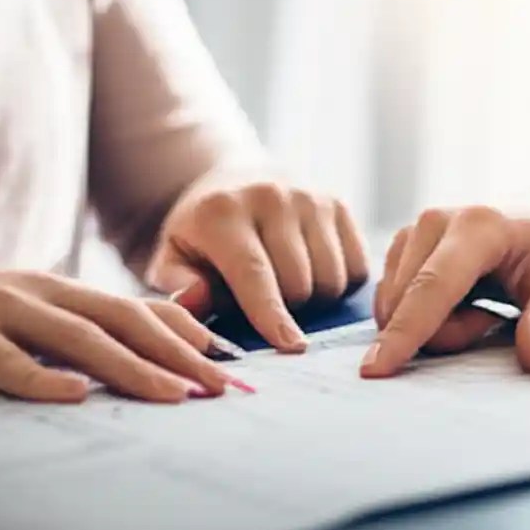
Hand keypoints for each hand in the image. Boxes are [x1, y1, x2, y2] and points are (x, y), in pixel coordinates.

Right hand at [0, 259, 232, 402]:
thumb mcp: (29, 315)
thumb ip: (76, 331)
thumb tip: (137, 357)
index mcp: (65, 291)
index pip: (140, 309)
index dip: (189, 332)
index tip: (233, 360)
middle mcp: (44, 293)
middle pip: (124, 321)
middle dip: (179, 353)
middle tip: (222, 384)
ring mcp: (4, 309)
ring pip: (78, 339)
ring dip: (132, 367)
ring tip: (174, 393)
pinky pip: (4, 359)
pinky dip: (40, 377)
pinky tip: (74, 395)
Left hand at [145, 167, 368, 350]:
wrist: (234, 182)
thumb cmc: (202, 235)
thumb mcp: (172, 258)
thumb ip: (178, 285)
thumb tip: (197, 299)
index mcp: (222, 212)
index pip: (254, 273)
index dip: (272, 315)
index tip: (291, 347)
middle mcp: (271, 196)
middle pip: (299, 284)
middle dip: (286, 309)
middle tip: (265, 302)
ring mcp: (309, 197)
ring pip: (332, 278)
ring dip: (316, 298)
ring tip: (287, 287)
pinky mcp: (337, 203)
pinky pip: (356, 266)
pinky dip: (341, 282)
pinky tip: (314, 272)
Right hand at [362, 172, 529, 378]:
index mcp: (477, 226)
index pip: (431, 288)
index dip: (404, 333)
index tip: (374, 371)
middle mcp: (435, 221)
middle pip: (409, 305)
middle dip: (448, 333)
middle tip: (495, 319)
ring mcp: (415, 231)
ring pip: (398, 307)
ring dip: (439, 325)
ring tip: (484, 307)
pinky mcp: (405, 246)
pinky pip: (396, 301)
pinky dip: (428, 315)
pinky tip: (463, 301)